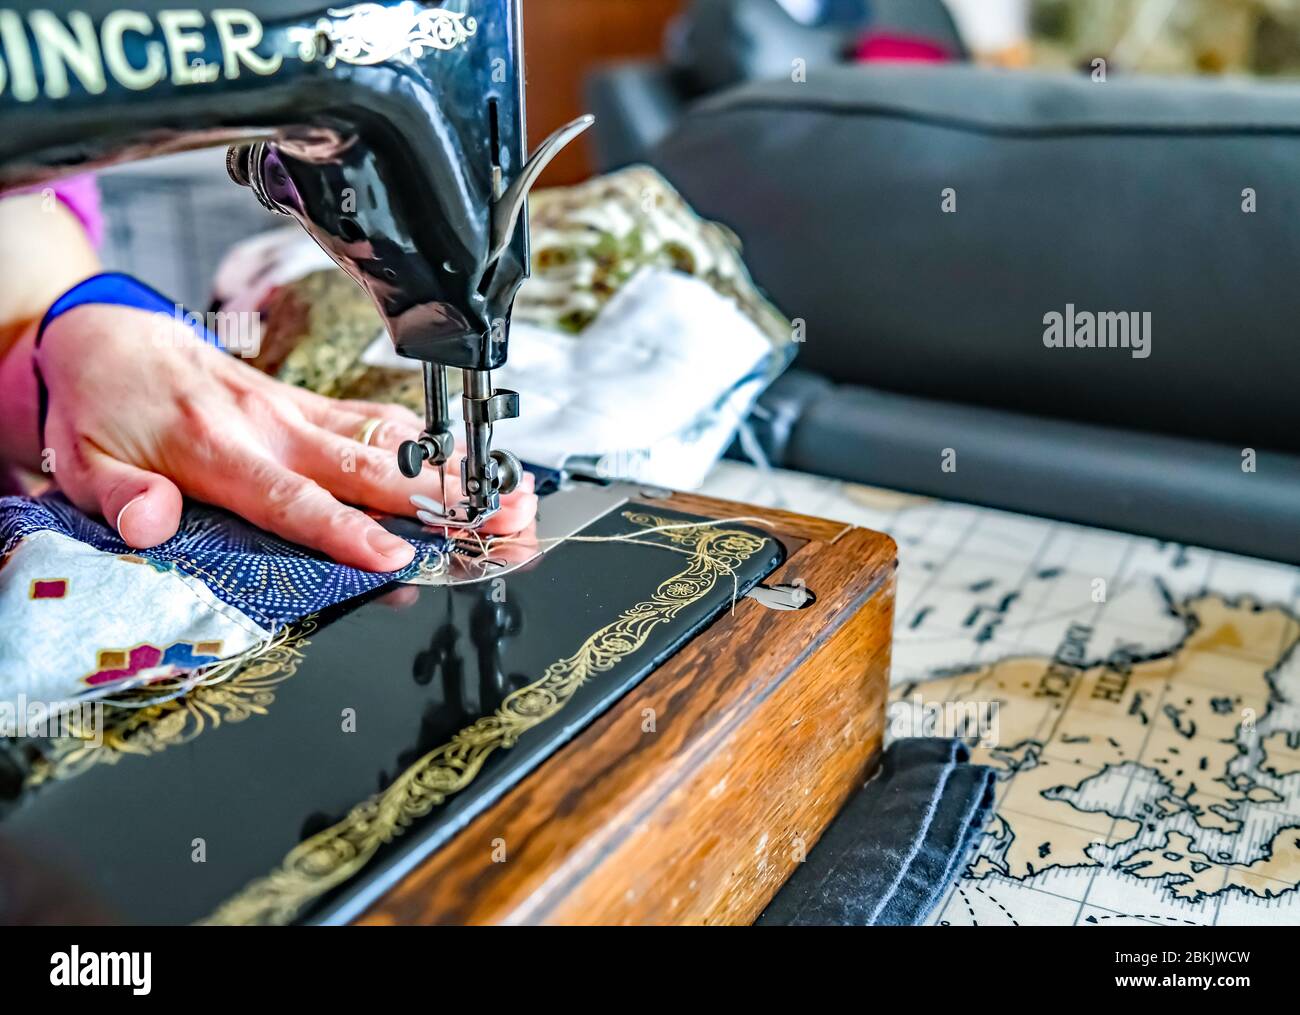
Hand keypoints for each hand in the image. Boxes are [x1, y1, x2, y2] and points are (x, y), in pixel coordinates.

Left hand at [29, 305, 537, 571]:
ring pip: (388, 440)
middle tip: (498, 522)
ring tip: (509, 495)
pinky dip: (427, 442)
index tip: (400, 556)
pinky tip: (468, 464)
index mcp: (216, 448)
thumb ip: (120, 496)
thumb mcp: (80, 462)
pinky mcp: (312, 404)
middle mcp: (271, 425)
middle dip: (440, 500)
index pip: (293, 498)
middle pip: (368, 467)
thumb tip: (151, 523)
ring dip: (451, 472)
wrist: (113, 339)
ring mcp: (298, 411)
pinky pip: (376, 418)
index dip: (349, 531)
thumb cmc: (104, 410)